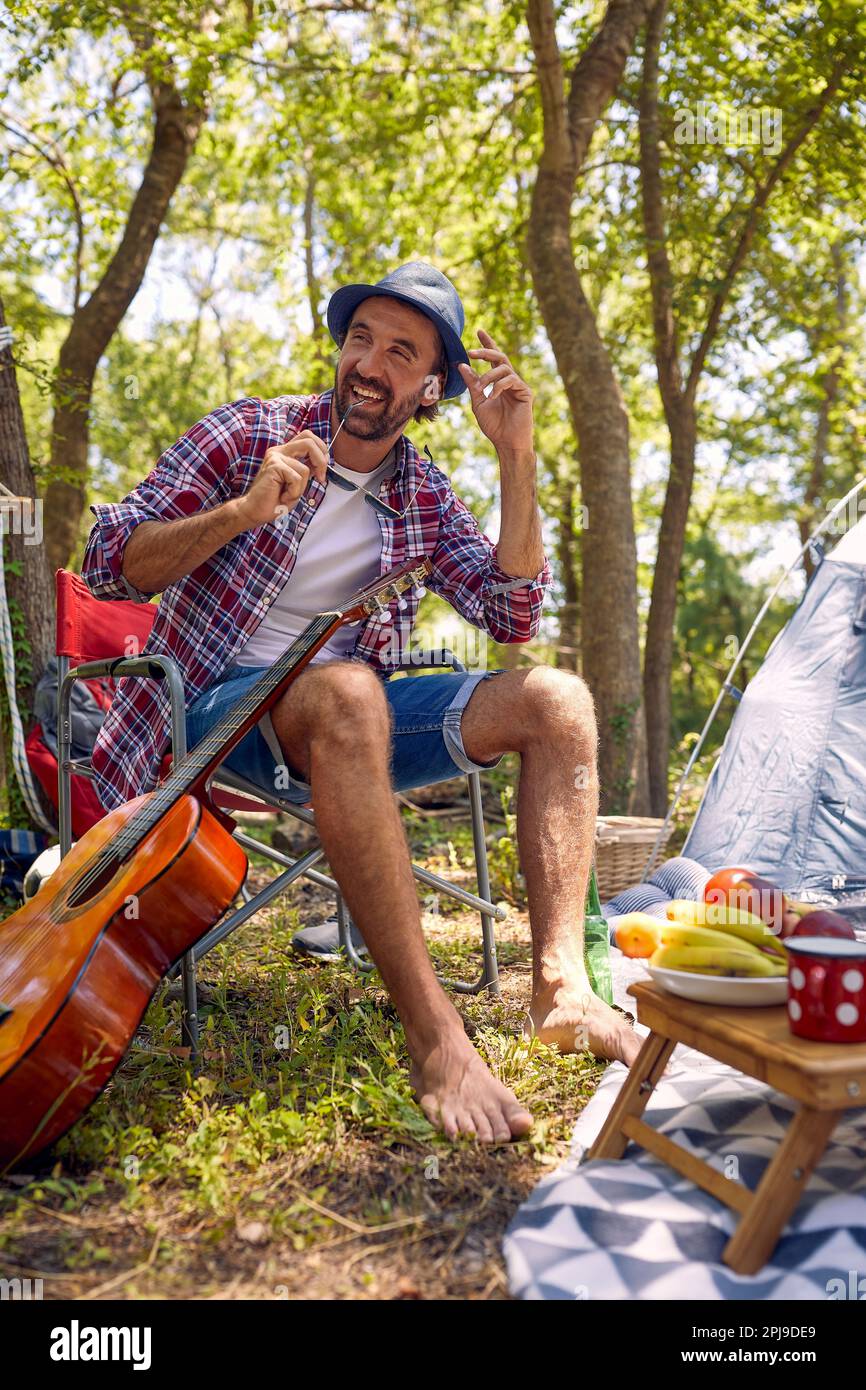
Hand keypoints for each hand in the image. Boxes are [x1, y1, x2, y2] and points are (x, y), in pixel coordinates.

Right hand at [234, 431, 327, 528]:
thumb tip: (323, 462)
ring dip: (301, 487)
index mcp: (285, 452)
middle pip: (309, 441)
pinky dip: (294, 492)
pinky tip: (283, 496)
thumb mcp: (298, 482)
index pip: (308, 437)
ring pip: (305, 468)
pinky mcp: (273, 466)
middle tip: (320, 478)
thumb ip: (307, 469)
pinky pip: (296, 478)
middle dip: (321, 461)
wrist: (254, 510)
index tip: (323, 469)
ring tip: (288, 494)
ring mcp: (275, 457)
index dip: (321, 450)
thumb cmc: (274, 499)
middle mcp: (279, 451)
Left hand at [457, 330, 533, 456]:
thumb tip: (462, 365)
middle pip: (500, 356)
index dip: (487, 344)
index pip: (493, 358)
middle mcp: (509, 380)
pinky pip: (511, 380)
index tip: (479, 330)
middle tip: (471, 351)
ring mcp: (518, 385)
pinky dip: (499, 386)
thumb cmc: (494, 425)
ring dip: (489, 375)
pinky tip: (492, 396)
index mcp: (498, 381)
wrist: (507, 442)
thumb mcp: (478, 402)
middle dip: (486, 350)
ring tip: (482, 387)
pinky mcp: (525, 392)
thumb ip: (472, 384)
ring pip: (504, 368)